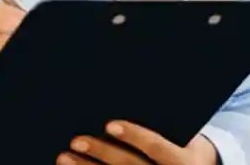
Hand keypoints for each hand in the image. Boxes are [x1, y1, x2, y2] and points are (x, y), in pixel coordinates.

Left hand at [59, 122, 217, 164]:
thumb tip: (128, 91)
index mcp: (181, 161)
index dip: (133, 135)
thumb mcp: (186, 139)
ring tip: (63, 157)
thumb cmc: (184, 149)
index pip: (155, 147)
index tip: (109, 124)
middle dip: (101, 153)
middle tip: (76, 141)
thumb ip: (163, 124)